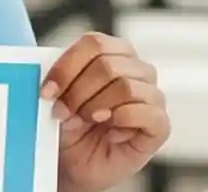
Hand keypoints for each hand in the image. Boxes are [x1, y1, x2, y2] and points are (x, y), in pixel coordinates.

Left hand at [42, 32, 170, 191]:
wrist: (78, 163)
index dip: (67, 67)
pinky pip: (146, 113)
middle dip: (77, 92)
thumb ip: (58, 81)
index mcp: (113, 52)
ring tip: (83, 122)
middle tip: (62, 112)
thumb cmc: (70, 125)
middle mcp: (137, 69)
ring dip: (95, 108)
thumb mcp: (57, 98)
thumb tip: (53, 83)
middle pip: (107, 66)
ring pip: (125, 87)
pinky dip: (121, 122)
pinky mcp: (160, 125)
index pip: (94, 43)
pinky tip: (109, 134)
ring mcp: (152, 96)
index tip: (47, 91)